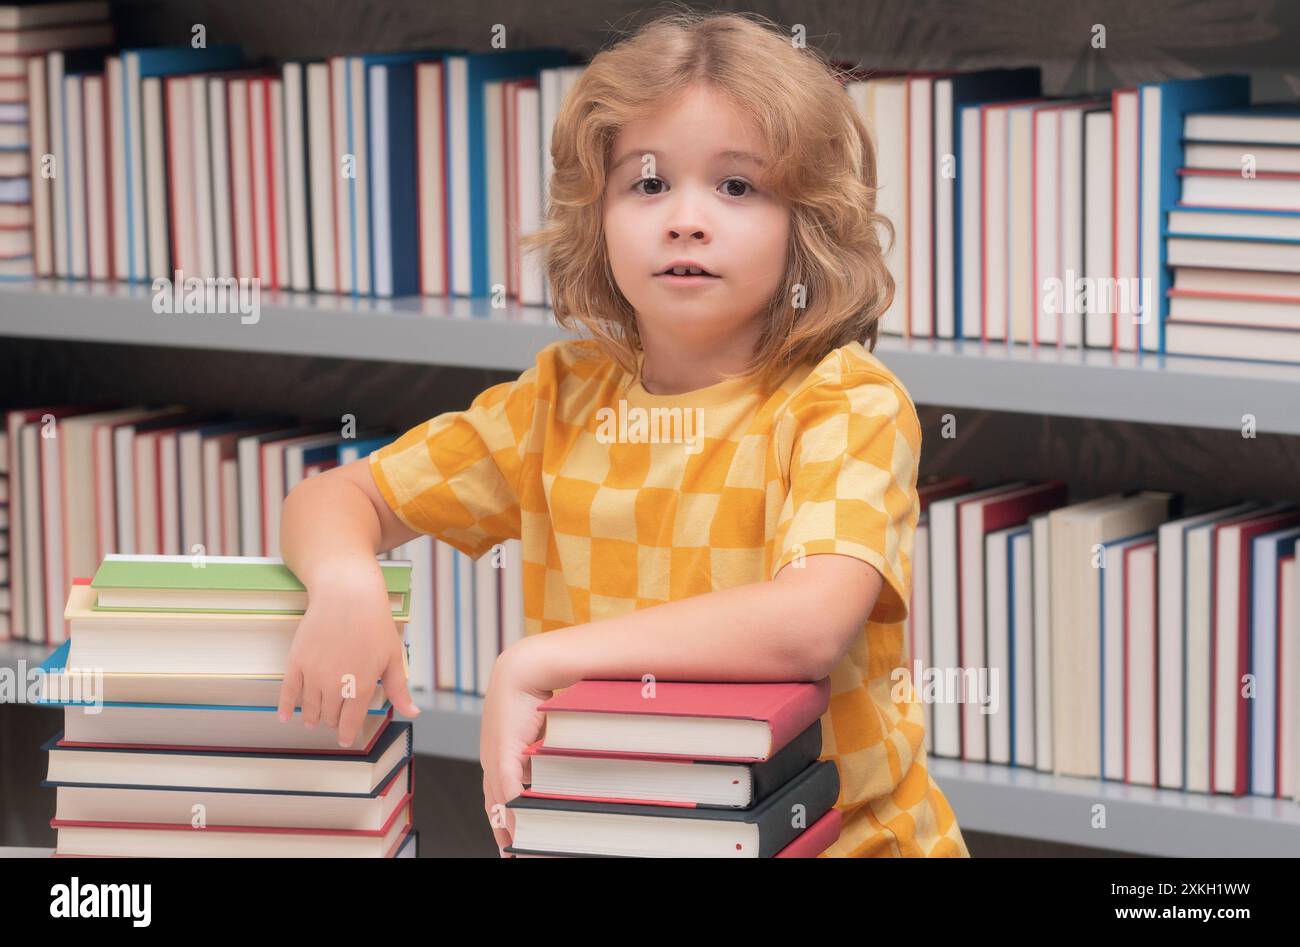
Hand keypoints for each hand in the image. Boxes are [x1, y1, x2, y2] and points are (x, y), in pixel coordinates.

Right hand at [277, 561, 420, 746]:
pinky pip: (288, 691)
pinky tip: (285, 717)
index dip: (346, 734)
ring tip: (313, 722)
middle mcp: (335, 686)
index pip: (350, 722)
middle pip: (329, 716)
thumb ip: (399, 689)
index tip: (344, 739)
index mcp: (361, 687)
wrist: (347, 594)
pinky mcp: (296, 661)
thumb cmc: (375, 623)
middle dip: (332, 721)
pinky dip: (285, 707)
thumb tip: (413, 713)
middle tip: (333, 721)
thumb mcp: (393, 657)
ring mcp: (313, 674)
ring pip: (309, 708)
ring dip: (312, 718)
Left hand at [480, 637, 552, 855]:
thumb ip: (542, 754)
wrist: (522, 669)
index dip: (504, 822)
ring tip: (522, 847)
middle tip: (516, 854)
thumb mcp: (538, 732)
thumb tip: (557, 770)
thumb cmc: (531, 695)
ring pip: (500, 801)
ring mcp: (496, 756)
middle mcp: (492, 760)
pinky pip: (507, 784)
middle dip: (505, 832)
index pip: (497, 798)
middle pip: (495, 806)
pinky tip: (519, 821)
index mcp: (497, 757)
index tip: (513, 843)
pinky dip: (512, 805)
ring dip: (511, 826)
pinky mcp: (505, 749)